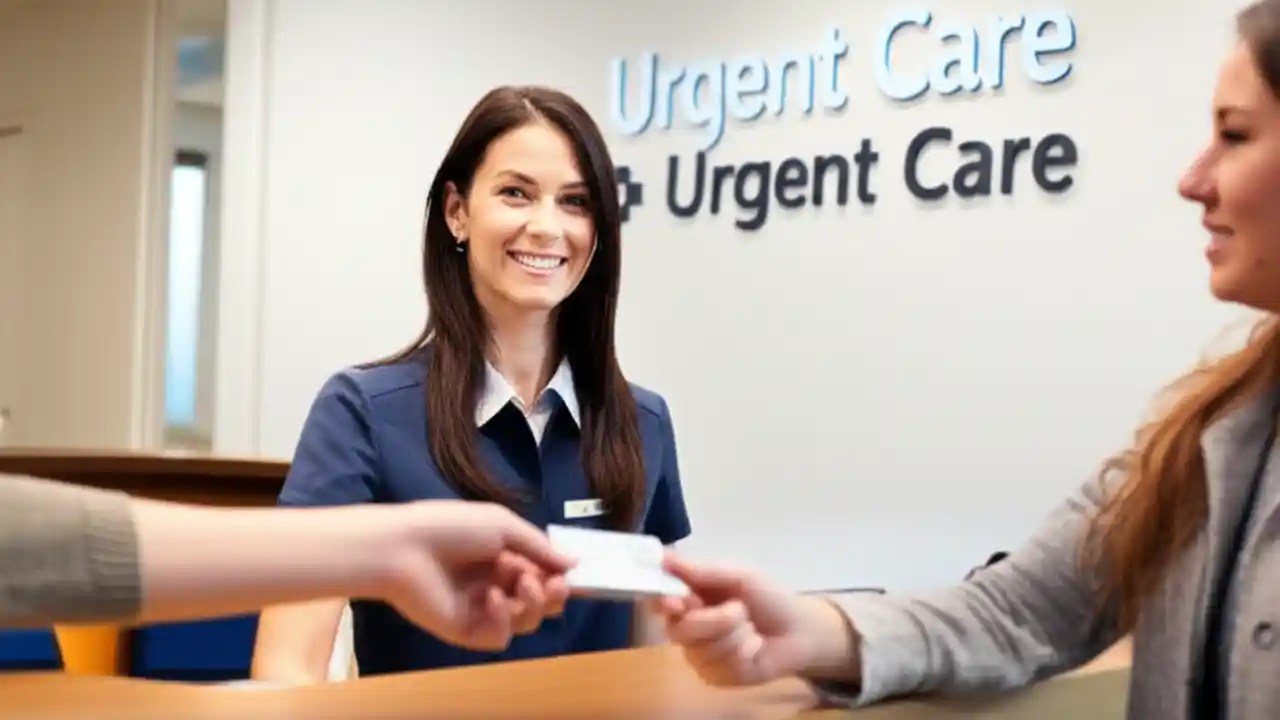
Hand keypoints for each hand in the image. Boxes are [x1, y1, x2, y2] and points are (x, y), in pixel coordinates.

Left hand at [375, 501, 573, 651]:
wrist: (403, 548)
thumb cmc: (452, 527)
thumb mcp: (503, 525)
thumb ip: (539, 547)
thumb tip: (575, 562)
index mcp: (505, 557)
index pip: (543, 575)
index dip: (559, 577)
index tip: (570, 574)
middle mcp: (496, 584)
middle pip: (541, 603)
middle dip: (553, 594)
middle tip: (554, 584)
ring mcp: (481, 610)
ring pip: (526, 621)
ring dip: (533, 604)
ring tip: (522, 583)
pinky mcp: (465, 631)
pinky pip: (499, 637)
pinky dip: (503, 620)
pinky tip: (492, 599)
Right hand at [655, 554, 859, 686]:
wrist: (799, 630)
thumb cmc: (768, 598)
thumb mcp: (738, 576)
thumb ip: (701, 571)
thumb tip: (662, 556)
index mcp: (689, 599)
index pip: (659, 602)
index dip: (661, 602)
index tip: (674, 601)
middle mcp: (688, 628)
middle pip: (678, 630)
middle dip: (712, 619)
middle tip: (738, 610)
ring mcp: (699, 656)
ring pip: (701, 649)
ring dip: (736, 633)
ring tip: (752, 627)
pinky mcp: (714, 677)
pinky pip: (720, 665)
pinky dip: (743, 651)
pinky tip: (754, 648)